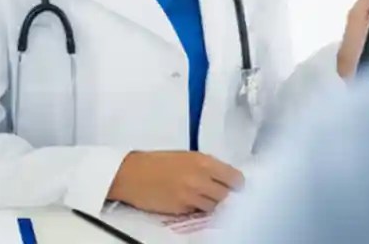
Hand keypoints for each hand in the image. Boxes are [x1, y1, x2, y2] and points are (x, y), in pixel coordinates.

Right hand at [107, 151, 244, 214]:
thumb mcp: (187, 156)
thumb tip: (224, 176)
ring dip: (212, 203)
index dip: (237, 183)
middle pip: (226, 194)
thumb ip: (207, 166)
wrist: (132, 174)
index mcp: (204, 162)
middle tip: (220, 192)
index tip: (236, 185)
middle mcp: (200, 179)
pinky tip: (191, 202)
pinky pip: (198, 211)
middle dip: (225, 194)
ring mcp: (191, 196)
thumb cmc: (158, 162)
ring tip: (203, 197)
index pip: (234, 177)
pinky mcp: (181, 209)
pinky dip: (198, 209)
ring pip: (214, 206)